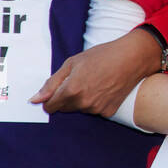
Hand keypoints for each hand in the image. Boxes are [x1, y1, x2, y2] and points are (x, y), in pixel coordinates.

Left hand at [31, 29, 161, 114]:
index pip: (49, 106)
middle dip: (67, 96)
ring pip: (80, 109)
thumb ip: (51, 83)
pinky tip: (105, 88)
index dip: (51, 97)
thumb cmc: (102, 56)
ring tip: (95, 81)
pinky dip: (96, 101)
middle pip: (64, 108)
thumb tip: (34, 100)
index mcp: (71, 90)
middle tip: (81, 79)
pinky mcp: (109, 112)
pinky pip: (94, 110)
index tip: (59, 88)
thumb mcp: (72, 63)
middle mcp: (83, 103)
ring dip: (82, 99)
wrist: (132, 58)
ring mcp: (96, 109)